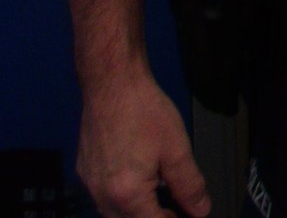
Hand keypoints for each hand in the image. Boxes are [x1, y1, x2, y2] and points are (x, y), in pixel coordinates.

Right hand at [76, 70, 209, 217]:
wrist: (112, 84)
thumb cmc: (146, 113)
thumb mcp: (177, 150)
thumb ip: (189, 185)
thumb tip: (200, 211)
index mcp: (125, 195)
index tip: (187, 214)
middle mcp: (101, 196)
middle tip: (177, 208)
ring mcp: (89, 184)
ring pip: (114, 212)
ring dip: (137, 210)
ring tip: (161, 195)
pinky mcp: (84, 170)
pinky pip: (104, 196)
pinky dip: (123, 197)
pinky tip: (140, 179)